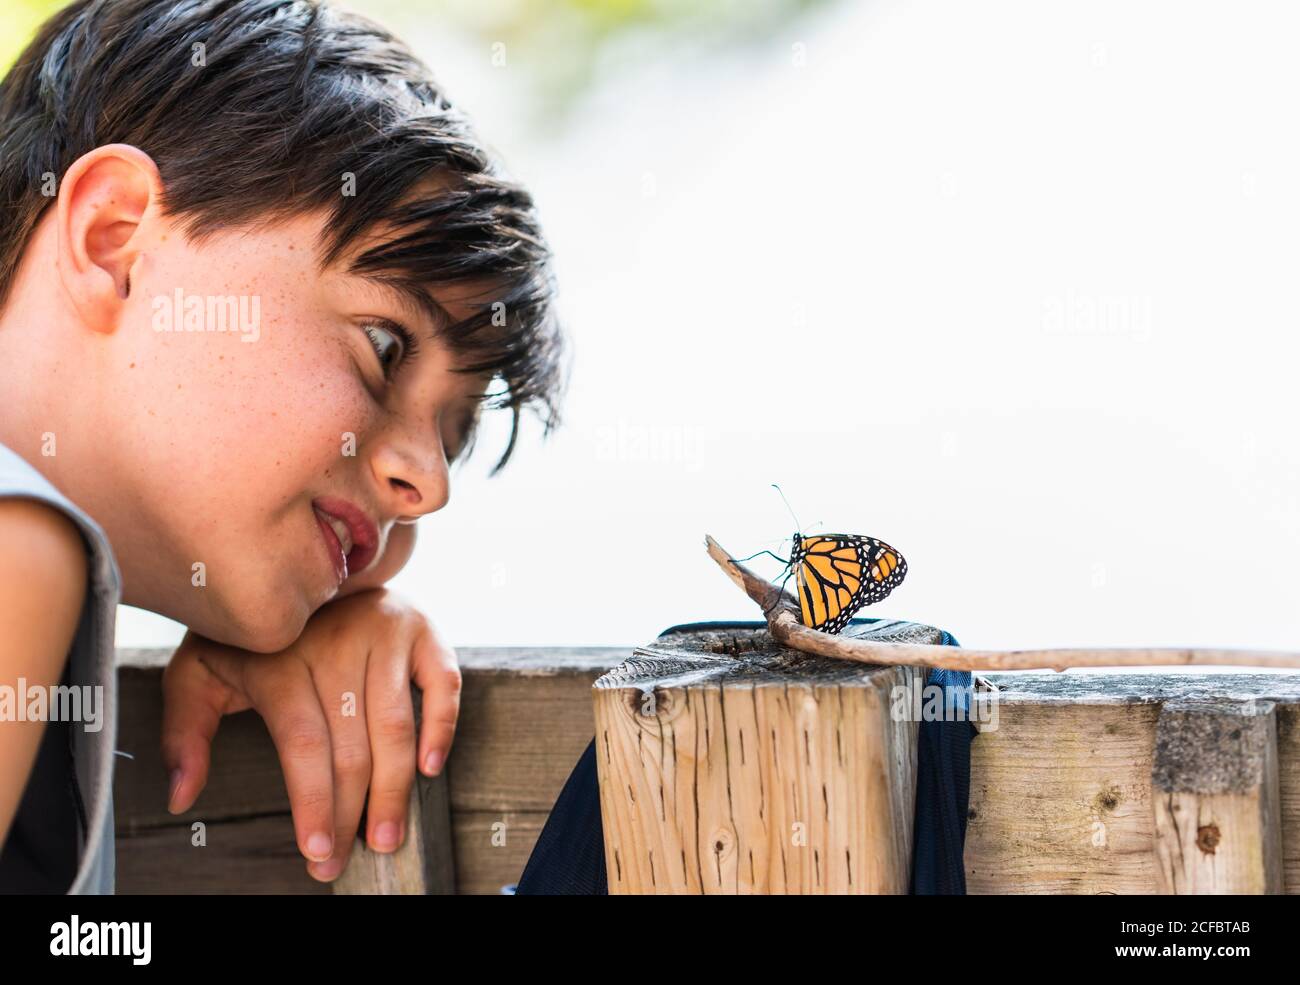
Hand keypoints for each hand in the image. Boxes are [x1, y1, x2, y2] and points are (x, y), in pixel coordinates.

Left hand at [160, 588, 460, 881]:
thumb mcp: (200, 673)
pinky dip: (441, 728)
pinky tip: (428, 768)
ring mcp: (383, 631)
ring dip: (395, 790)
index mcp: (280, 658)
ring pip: (395, 726)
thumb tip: (181, 796)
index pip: (303, 745)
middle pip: (351, 746)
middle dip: (352, 813)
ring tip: (387, 835)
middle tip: (349, 858)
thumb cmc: (252, 637)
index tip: (317, 851)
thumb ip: (184, 732)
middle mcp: (335, 641)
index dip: (313, 804)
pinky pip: (443, 684)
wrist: (300, 569)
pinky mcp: (421, 629)